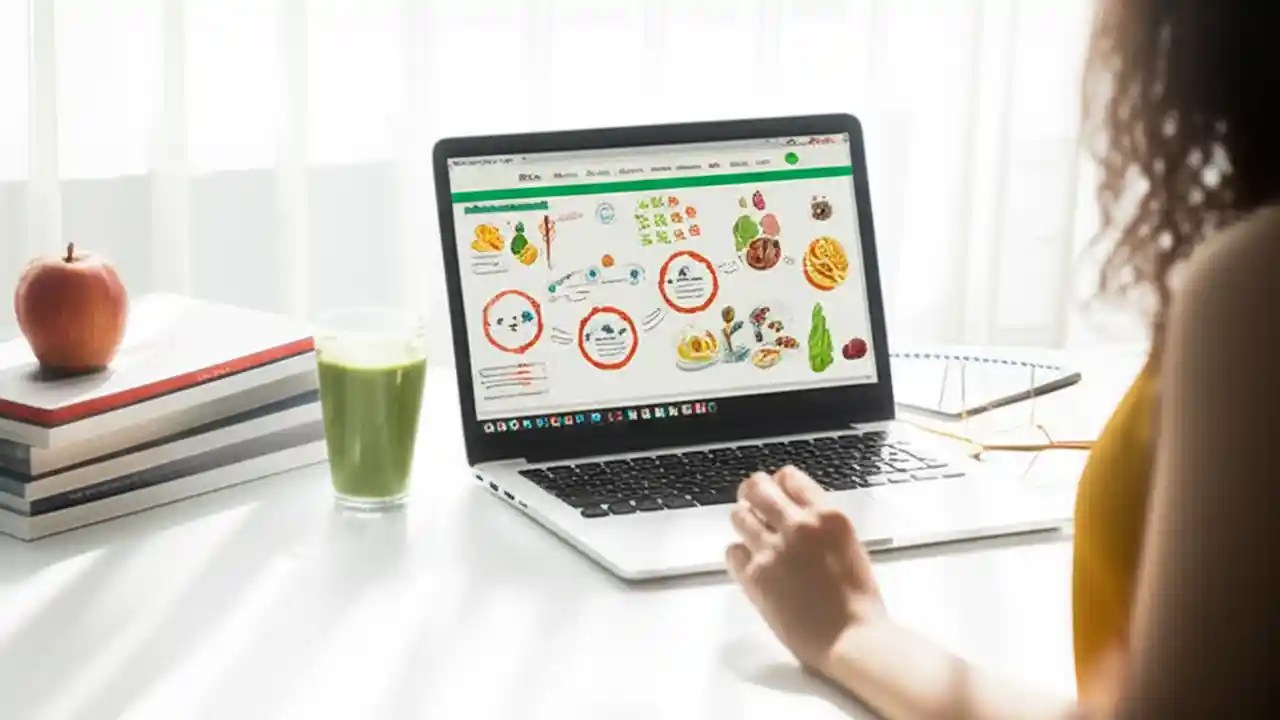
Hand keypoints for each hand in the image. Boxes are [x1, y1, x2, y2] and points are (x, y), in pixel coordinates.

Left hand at [726, 466, 885, 674]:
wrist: (851, 639)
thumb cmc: (857, 601)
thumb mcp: (849, 545)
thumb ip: (821, 524)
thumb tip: (797, 514)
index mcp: (828, 516)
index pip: (789, 477)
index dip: (779, 483)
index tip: (776, 490)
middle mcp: (799, 526)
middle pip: (757, 488)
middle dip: (752, 492)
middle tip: (751, 500)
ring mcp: (774, 549)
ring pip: (739, 515)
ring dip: (743, 520)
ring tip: (750, 532)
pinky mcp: (755, 575)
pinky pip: (732, 551)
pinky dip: (738, 554)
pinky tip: (750, 563)